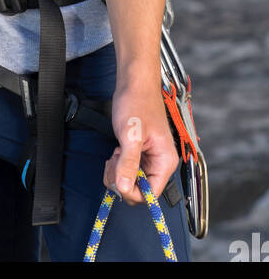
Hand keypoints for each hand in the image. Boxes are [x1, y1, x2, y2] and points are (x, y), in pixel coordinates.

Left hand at [103, 81, 179, 206]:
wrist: (134, 83)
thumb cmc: (136, 103)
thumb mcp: (131, 135)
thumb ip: (128, 163)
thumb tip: (123, 188)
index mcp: (165, 162)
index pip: (151, 195)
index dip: (132, 192)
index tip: (117, 179)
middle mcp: (160, 163)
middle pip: (140, 190)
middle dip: (122, 180)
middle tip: (113, 161)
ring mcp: (149, 159)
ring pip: (132, 181)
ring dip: (118, 172)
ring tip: (115, 153)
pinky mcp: (140, 153)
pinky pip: (128, 170)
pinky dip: (118, 165)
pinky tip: (116, 150)